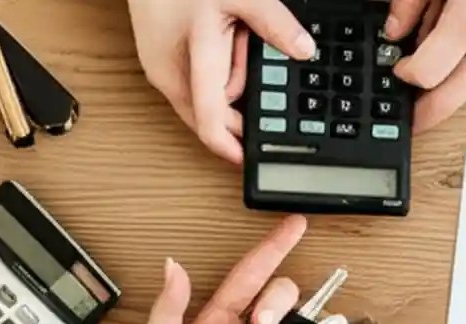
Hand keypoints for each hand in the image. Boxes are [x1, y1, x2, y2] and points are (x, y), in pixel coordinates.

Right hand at [127, 0, 316, 162]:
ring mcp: (163, 66)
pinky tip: (222, 28)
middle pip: (213, 111)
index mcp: (182, 69)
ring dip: (232, 69)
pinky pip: (199, 73)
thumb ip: (272, 23)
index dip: (233, 149)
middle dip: (242, 93)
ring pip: (209, 90)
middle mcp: (167, 76)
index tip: (252, 159)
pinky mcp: (163, 55)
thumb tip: (302, 50)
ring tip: (231, 26)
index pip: (211, 126)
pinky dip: (219, 59)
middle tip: (244, 45)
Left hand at [386, 0, 465, 132]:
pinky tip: (450, 46)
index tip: (395, 67)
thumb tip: (394, 29)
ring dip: (441, 86)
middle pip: (448, 103)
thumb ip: (414, 0)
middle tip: (405, 115)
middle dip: (423, 114)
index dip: (404, 75)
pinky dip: (460, 68)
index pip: (425, 75)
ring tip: (424, 62)